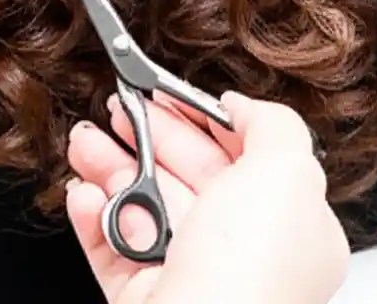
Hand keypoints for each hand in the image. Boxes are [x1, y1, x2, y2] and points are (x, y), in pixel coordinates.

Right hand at [66, 91, 349, 303]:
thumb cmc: (250, 272)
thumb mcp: (288, 172)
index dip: (206, 120)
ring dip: (111, 168)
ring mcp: (192, 278)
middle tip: (118, 108)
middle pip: (190, 178)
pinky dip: (94, 218)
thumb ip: (272, 125)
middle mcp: (244, 256)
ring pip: (146, 209)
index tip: (170, 94)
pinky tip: (84, 194)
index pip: (247, 160)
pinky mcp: (145, 301)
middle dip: (149, 137)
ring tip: (84, 143)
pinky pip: (113, 251)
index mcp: (292, 227)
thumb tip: (242, 106)